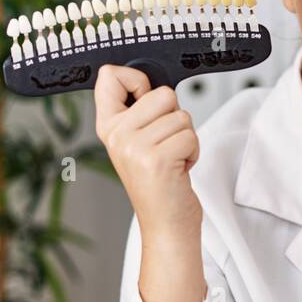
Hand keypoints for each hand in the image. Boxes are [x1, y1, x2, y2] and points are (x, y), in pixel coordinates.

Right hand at [94, 65, 201, 242]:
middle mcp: (117, 135)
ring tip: (172, 159)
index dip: (137, 78)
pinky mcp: (157, 160)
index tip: (146, 98)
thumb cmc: (158, 183)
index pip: (109, 76)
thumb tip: (147, 79)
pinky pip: (190, 135)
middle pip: (162, 93)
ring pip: (181, 116)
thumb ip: (138, 112)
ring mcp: (135, 147)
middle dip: (175, 117)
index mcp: (108, 126)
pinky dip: (193, 152)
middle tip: (165, 144)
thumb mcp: (137, 143)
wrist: (165, 225)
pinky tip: (179, 168)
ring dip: (186, 138)